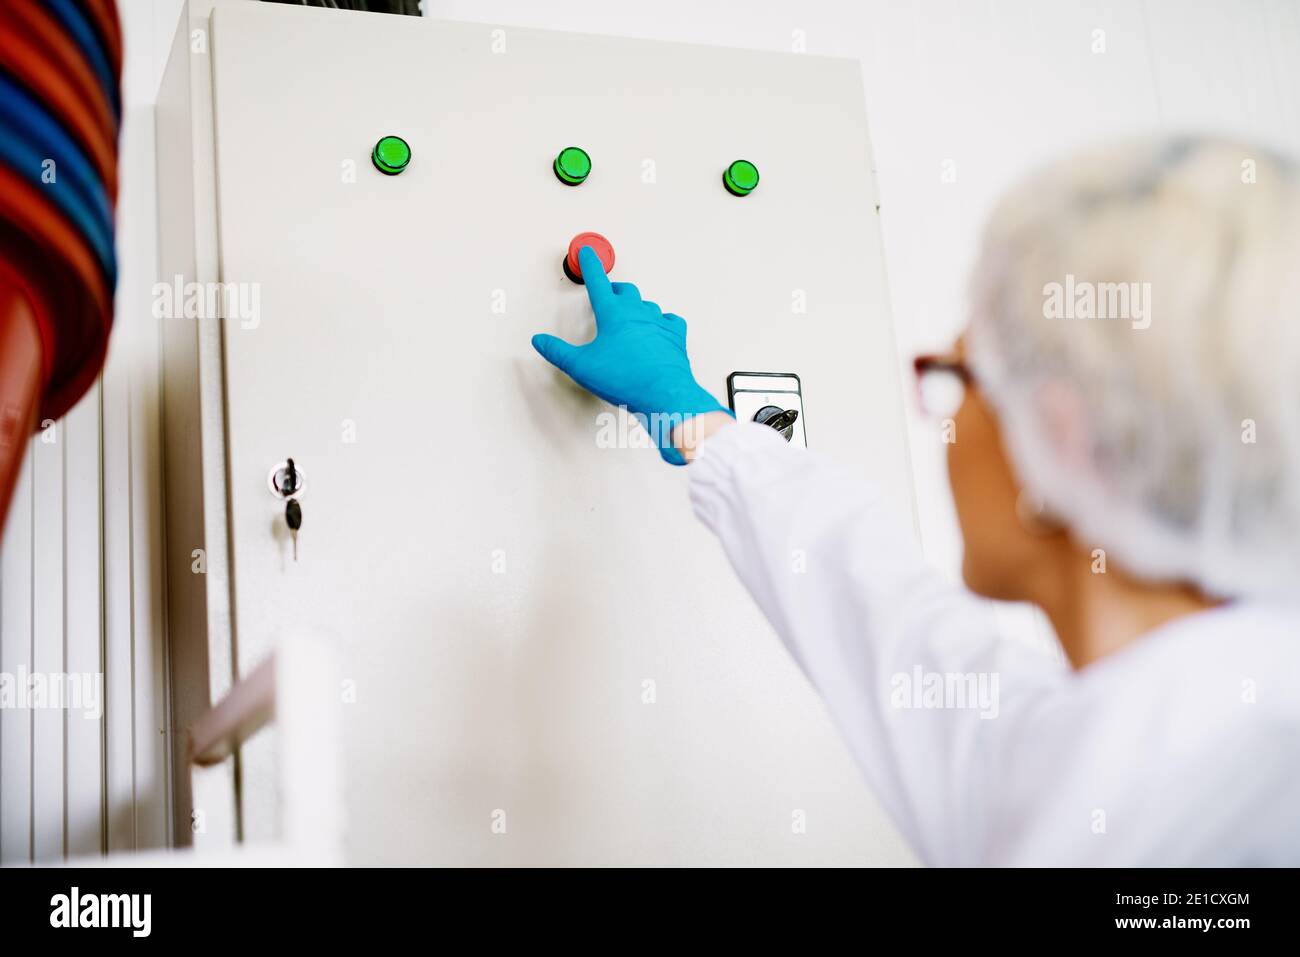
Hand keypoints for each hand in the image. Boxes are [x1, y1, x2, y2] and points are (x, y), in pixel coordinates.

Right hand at [532, 246, 730, 464]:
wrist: (663, 393)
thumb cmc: (626, 378)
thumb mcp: (580, 366)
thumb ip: (557, 351)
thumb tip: (541, 341)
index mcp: (613, 313)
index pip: (597, 281)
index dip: (589, 265)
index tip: (587, 253)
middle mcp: (637, 312)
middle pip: (625, 290)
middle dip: (613, 288)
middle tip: (606, 290)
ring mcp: (658, 322)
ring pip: (647, 304)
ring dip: (636, 305)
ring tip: (629, 313)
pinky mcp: (674, 336)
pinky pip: (669, 320)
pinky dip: (662, 321)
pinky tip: (658, 327)